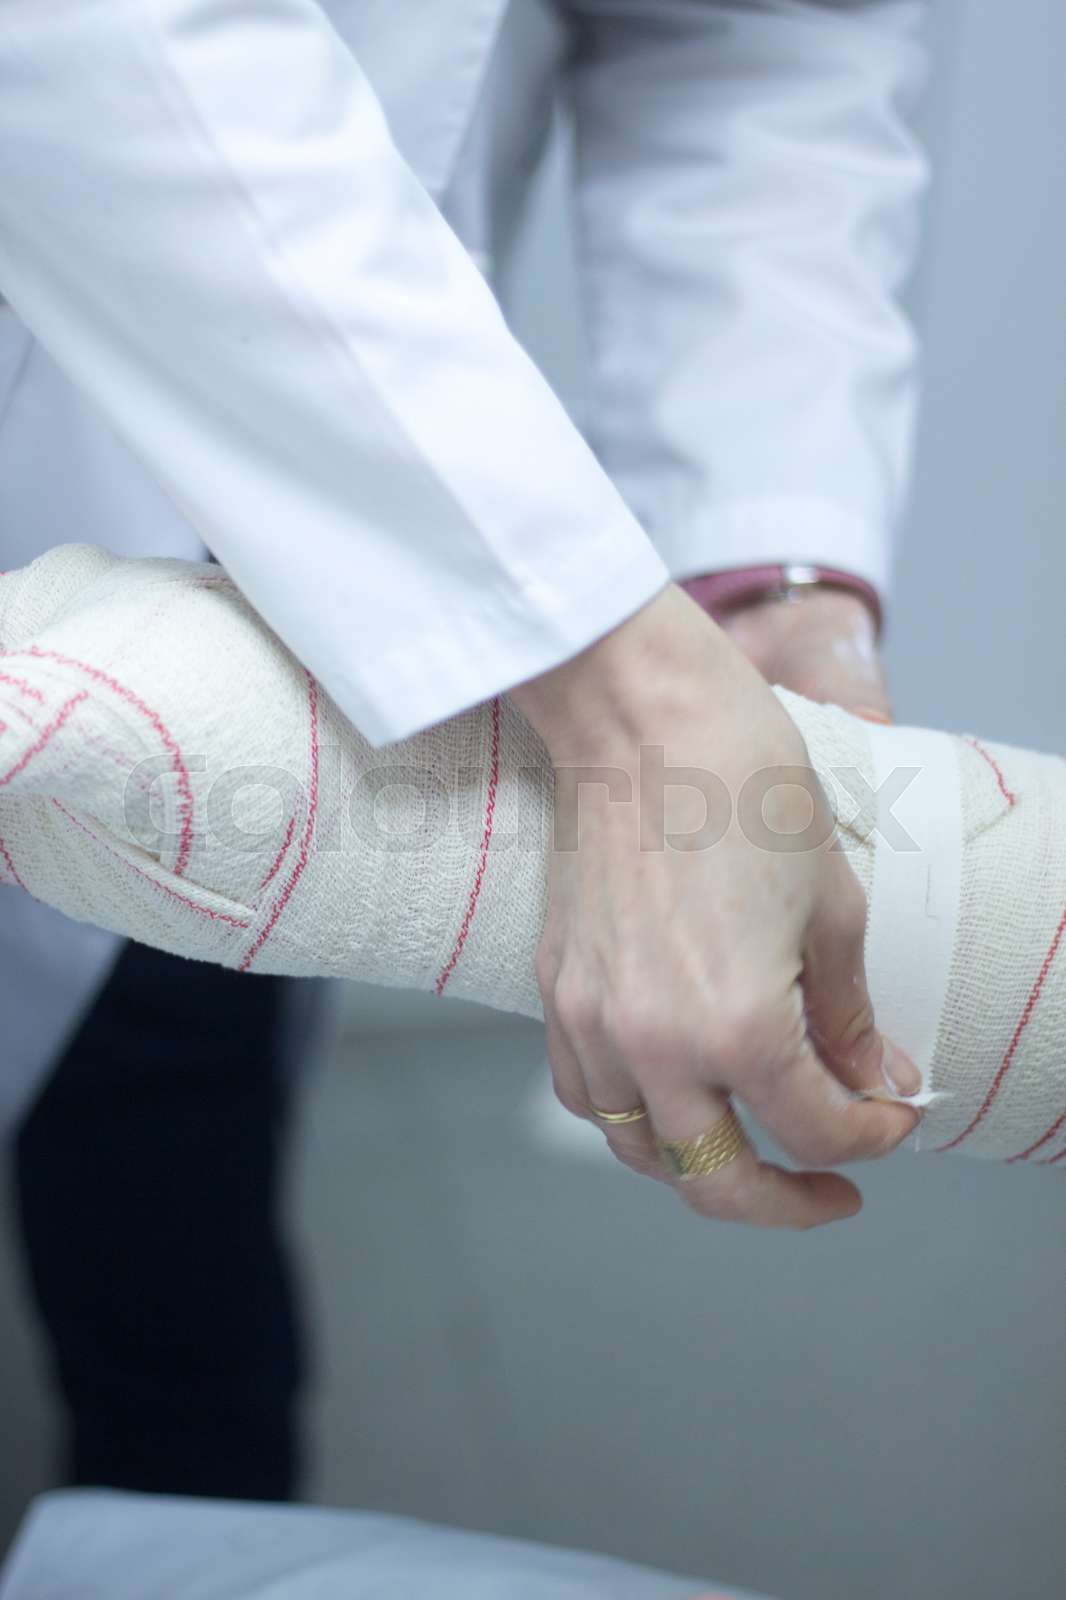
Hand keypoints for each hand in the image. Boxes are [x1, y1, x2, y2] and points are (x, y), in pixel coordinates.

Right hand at [510, 585, 918, 1229]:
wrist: (639, 719)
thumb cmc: (743, 787)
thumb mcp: (831, 906)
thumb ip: (847, 1015)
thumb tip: (871, 1079)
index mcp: (738, 1024)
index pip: (814, 1131)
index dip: (871, 1138)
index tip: (891, 1118)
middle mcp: (655, 1043)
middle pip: (719, 1182)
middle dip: (790, 1201)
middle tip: (831, 1191)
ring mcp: (594, 1023)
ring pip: (642, 1152)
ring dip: (703, 1170)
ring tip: (749, 1153)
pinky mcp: (555, 993)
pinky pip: (587, 1096)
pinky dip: (633, 1118)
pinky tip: (671, 1098)